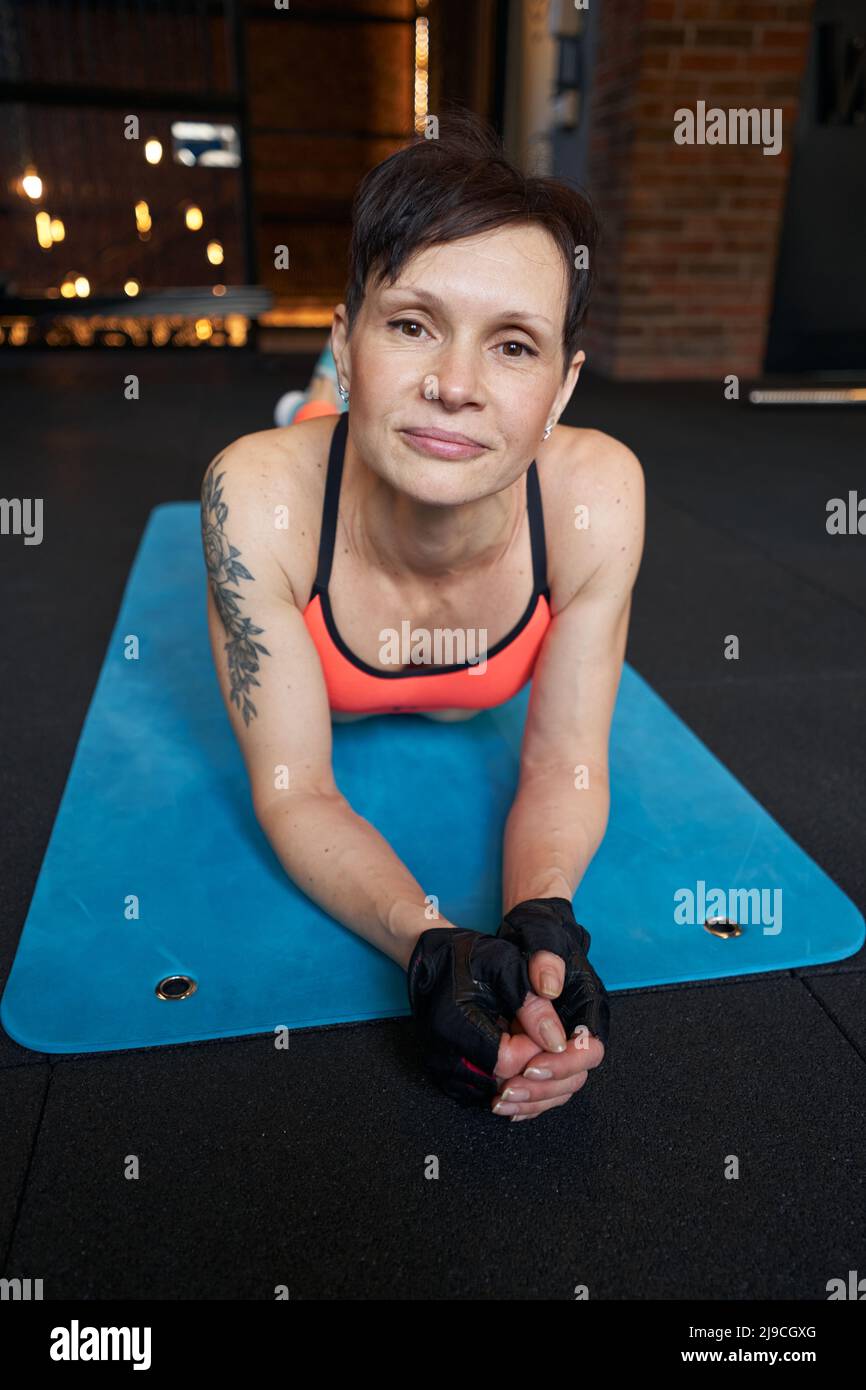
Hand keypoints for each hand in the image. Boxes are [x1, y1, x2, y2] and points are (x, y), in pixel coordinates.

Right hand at [406, 926, 573, 1106]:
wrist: (437, 964)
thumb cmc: (470, 959)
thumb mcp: (506, 966)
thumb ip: (533, 1004)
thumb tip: (557, 1041)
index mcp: (454, 1026)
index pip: (510, 1062)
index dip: (542, 1052)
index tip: (559, 1034)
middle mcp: (445, 1059)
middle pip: (509, 1089)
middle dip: (547, 1073)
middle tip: (561, 1045)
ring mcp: (448, 1075)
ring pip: (506, 1101)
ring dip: (537, 1084)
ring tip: (550, 1053)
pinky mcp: (455, 1082)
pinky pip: (496, 1097)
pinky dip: (523, 1089)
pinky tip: (536, 1066)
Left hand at [491, 897, 608, 1121]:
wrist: (530, 931)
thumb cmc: (540, 932)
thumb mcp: (541, 937)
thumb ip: (546, 960)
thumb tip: (549, 989)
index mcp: (589, 1005)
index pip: (589, 1049)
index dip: (562, 1064)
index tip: (529, 1065)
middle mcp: (581, 1028)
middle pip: (575, 1076)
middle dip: (542, 1089)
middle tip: (506, 1092)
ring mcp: (563, 1042)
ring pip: (559, 1086)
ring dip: (531, 1099)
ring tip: (500, 1102)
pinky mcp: (544, 1049)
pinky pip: (544, 1084)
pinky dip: (526, 1097)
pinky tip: (503, 1102)